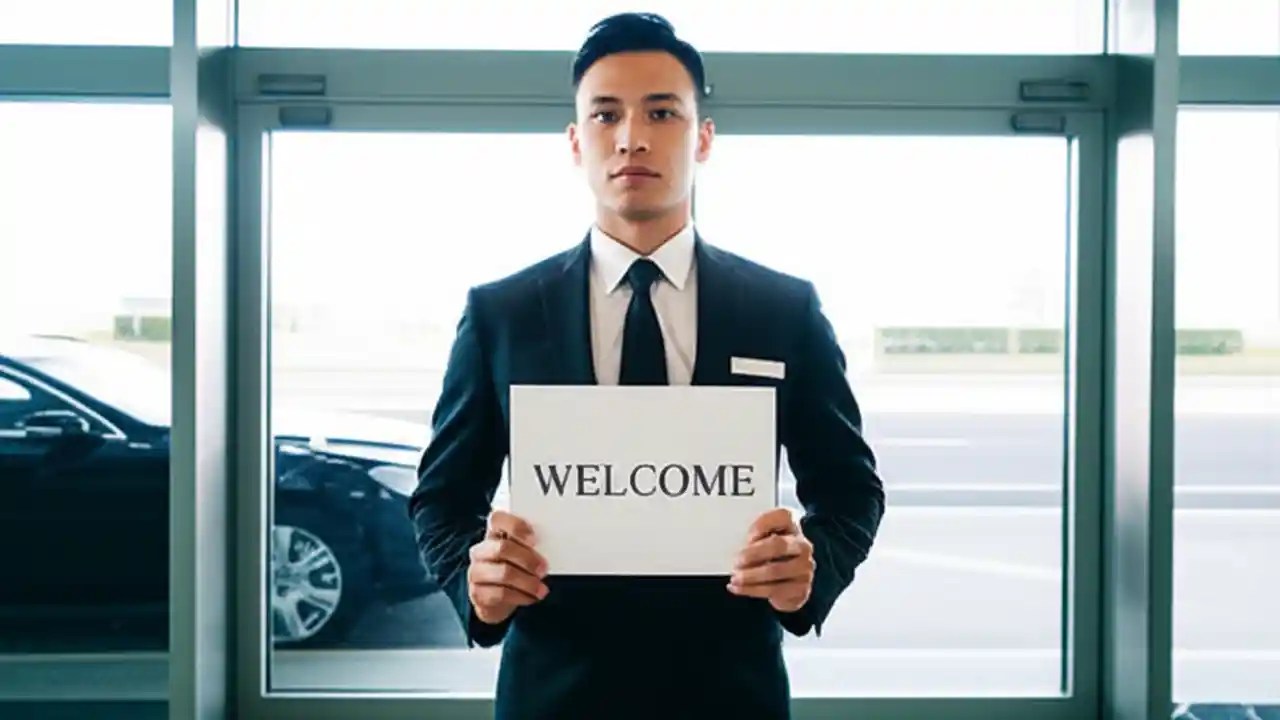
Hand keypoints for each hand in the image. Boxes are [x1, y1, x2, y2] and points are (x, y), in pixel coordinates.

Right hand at [467, 510, 549, 625]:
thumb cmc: (515, 570)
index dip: (516, 527)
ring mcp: (476, 572)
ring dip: (527, 582)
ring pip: (503, 573)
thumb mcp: (523, 554)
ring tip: (541, 588)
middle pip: (502, 548)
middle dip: (527, 559)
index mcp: (493, 534)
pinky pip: (501, 594)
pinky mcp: (478, 594)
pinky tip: (532, 597)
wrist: (497, 601)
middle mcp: (480, 551)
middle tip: (544, 568)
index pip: (497, 519)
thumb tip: (554, 546)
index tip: (534, 539)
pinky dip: (521, 596)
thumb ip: (531, 546)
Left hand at [727, 508, 814, 613]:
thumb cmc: (768, 553)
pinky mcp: (801, 589)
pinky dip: (753, 590)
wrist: (787, 580)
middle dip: (754, 554)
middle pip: (778, 545)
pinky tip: (739, 588)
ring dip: (751, 576)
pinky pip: (775, 590)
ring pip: (775, 571)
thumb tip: (736, 547)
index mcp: (792, 525)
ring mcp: (805, 568)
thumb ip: (752, 536)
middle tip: (737, 561)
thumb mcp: (759, 538)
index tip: (747, 537)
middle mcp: (803, 545)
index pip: (782, 517)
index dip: (763, 525)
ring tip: (735, 578)